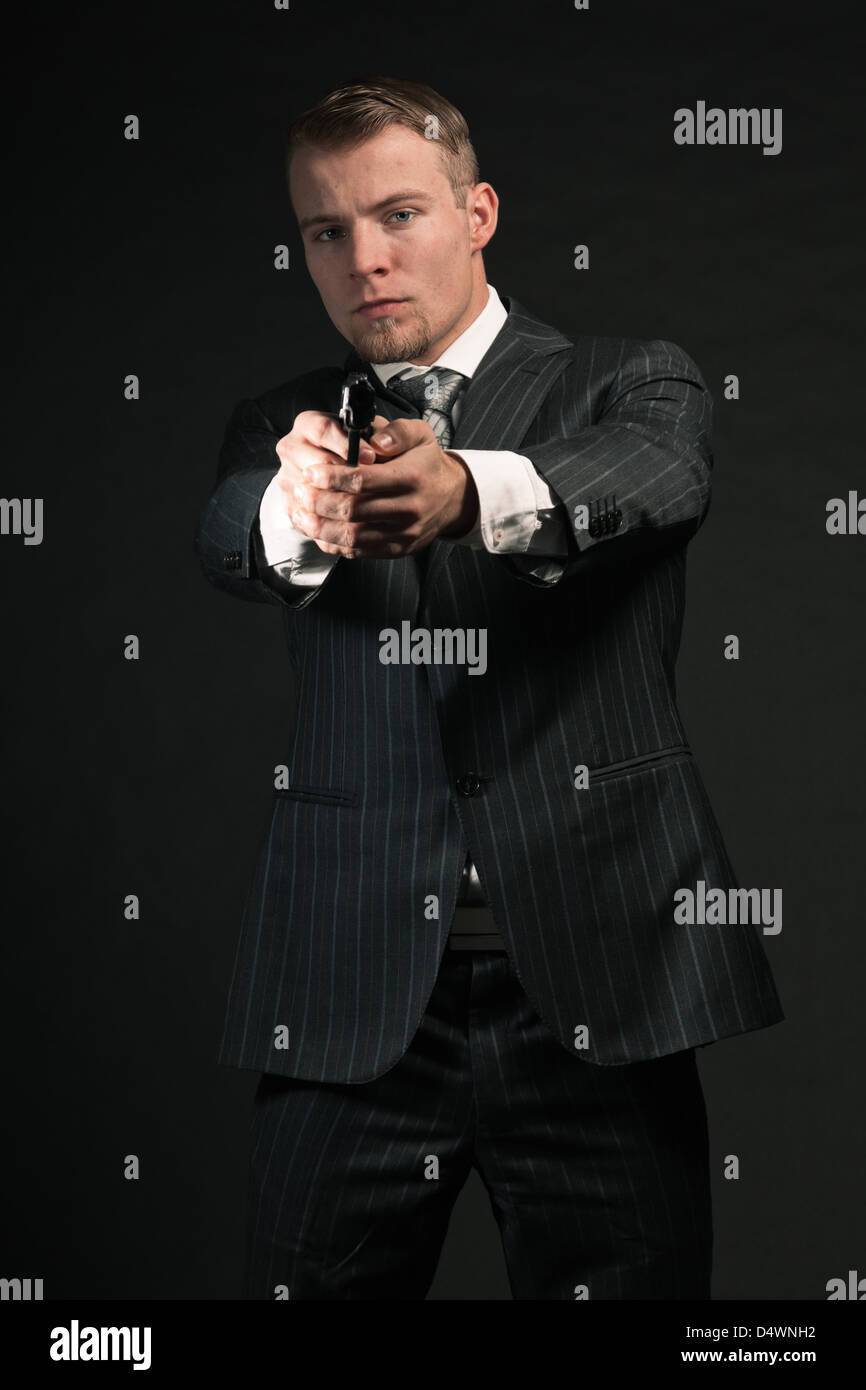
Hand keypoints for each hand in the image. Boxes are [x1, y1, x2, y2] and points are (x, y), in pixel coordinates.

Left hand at [288, 415, 478, 558]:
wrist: (452, 497)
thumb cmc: (427, 463)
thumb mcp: (420, 434)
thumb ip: (397, 431)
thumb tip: (374, 442)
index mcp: (412, 477)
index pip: (363, 481)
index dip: (331, 478)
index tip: (311, 472)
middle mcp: (409, 509)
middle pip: (353, 511)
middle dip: (319, 502)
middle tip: (299, 491)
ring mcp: (404, 533)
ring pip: (352, 536)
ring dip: (320, 526)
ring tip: (301, 512)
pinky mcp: (397, 549)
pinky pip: (359, 552)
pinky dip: (334, 543)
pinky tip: (318, 530)